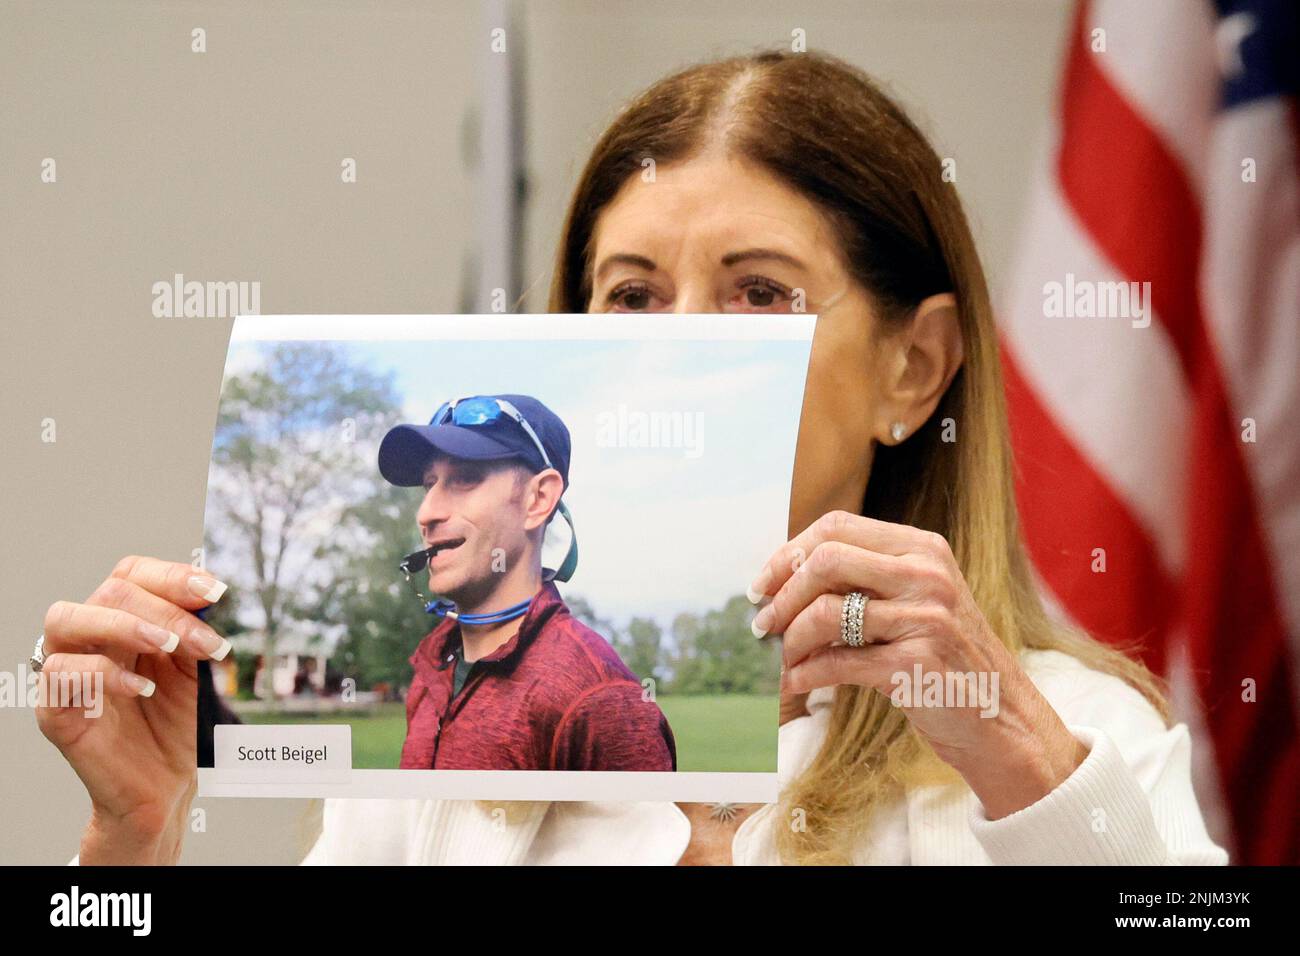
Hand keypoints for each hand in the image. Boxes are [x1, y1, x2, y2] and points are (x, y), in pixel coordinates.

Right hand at [36, 556, 232, 863]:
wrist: (167, 787)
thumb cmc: (178, 725)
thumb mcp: (196, 668)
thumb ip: (195, 630)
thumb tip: (210, 591)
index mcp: (123, 622)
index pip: (131, 575)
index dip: (171, 575)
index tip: (214, 591)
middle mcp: (89, 639)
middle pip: (110, 591)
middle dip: (166, 609)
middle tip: (204, 640)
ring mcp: (66, 673)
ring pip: (66, 618)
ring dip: (126, 625)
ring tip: (169, 648)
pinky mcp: (55, 711)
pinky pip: (60, 672)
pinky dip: (105, 673)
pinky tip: (142, 688)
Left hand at [748, 511, 1087, 818]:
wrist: (1003, 719)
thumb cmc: (946, 660)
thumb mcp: (917, 602)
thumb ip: (866, 580)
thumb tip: (785, 573)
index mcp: (922, 549)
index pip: (836, 527)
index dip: (788, 553)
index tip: (763, 584)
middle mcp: (927, 575)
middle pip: (826, 560)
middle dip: (782, 594)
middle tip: (762, 624)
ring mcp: (926, 618)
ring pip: (826, 612)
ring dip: (790, 640)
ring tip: (780, 658)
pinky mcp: (918, 664)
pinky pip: (838, 662)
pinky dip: (806, 674)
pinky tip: (795, 684)